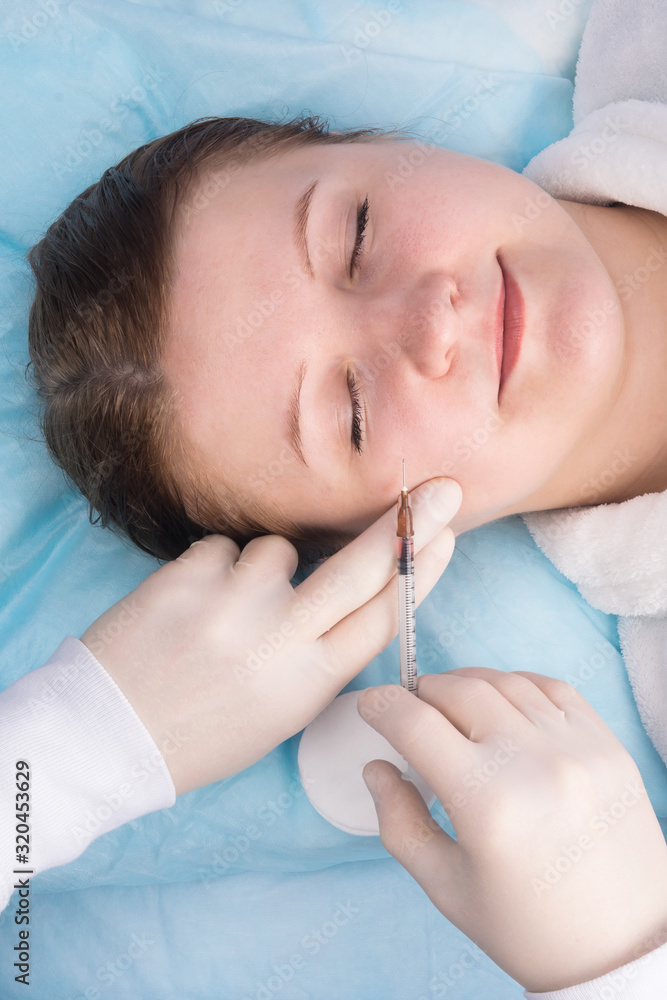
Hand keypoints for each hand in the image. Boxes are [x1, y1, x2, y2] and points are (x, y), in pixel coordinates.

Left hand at [80, 477, 461, 795]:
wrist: (111, 734)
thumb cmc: (205, 731)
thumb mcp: (282, 712)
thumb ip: (322, 655)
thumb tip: (359, 592)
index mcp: (309, 683)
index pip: (384, 615)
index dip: (420, 572)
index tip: (446, 537)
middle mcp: (278, 639)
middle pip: (361, 567)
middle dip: (410, 525)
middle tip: (442, 489)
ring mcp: (231, 603)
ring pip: (276, 551)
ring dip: (260, 572)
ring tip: (223, 618)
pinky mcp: (186, 577)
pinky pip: (221, 550)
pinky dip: (213, 573)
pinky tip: (190, 610)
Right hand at [357, 668, 666, 991]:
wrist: (620, 947)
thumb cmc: (529, 928)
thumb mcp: (446, 887)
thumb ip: (398, 822)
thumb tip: (377, 768)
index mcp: (487, 804)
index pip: (415, 723)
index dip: (381, 705)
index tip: (372, 707)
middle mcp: (534, 764)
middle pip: (458, 690)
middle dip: (421, 694)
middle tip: (411, 714)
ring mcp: (577, 749)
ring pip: (504, 682)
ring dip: (467, 685)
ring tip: (453, 709)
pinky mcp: (608, 746)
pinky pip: (552, 687)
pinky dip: (517, 686)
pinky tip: (503, 706)